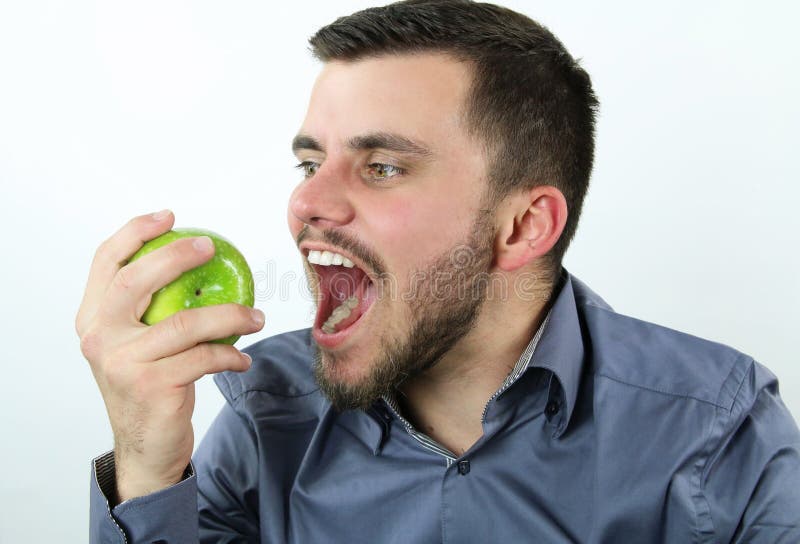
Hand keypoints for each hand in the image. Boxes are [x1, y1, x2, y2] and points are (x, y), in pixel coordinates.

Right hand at [76, 210, 264, 501]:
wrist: (146, 448)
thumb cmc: (149, 385)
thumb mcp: (139, 345)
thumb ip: (151, 310)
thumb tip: (198, 264)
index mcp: (92, 319)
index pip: (106, 263)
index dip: (135, 233)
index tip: (169, 216)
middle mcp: (99, 338)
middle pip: (136, 280)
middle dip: (176, 255)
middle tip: (211, 247)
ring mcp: (122, 363)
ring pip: (185, 322)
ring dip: (231, 316)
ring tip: (257, 317)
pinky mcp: (151, 385)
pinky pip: (205, 356)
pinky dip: (231, 355)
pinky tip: (242, 359)